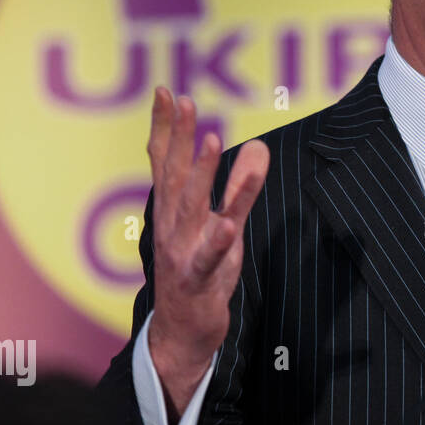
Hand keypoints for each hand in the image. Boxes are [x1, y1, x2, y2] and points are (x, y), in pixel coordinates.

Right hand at [145, 87, 268, 419]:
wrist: (181, 332)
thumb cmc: (200, 273)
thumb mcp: (223, 224)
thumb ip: (238, 187)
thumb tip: (259, 146)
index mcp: (174, 211)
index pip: (166, 162)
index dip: (165, 127)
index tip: (166, 91)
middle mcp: (172, 226)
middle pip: (174, 174)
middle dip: (178, 136)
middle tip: (183, 100)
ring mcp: (182, 252)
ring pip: (191, 207)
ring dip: (200, 173)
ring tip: (210, 139)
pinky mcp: (199, 279)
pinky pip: (209, 257)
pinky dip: (217, 241)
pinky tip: (226, 226)